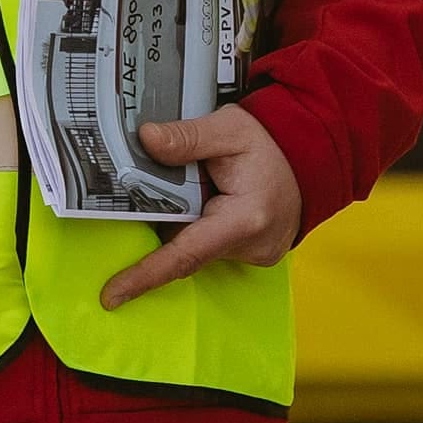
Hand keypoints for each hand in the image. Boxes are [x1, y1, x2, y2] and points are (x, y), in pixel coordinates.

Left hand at [103, 103, 304, 305]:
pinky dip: (200, 225)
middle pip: (183, 246)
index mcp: (244, 218)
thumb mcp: (229, 127)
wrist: (310, 159)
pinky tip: (210, 199)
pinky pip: (210, 245)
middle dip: (164, 219)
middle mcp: (250, 246)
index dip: (144, 276)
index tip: (112, 295)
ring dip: (185, 220)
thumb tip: (146, 140)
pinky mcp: (251, 255)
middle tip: (166, 187)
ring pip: (195, 246)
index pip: (184, 254)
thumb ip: (187, 137)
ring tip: (203, 185)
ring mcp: (253, 254)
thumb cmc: (272, 145)